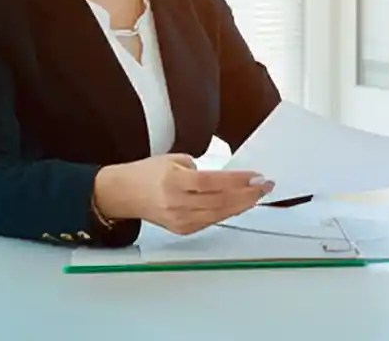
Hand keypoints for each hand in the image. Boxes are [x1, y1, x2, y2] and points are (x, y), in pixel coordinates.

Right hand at [94, 154, 274, 234]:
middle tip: (266, 186)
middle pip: (219, 201)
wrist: (122, 194)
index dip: (238, 181)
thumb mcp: (173, 159)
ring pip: (219, 214)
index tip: (257, 177)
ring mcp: (179, 220)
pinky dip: (228, 213)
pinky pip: (211, 222)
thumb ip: (201, 170)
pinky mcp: (182, 230)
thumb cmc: (147, 173)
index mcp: (174, 181)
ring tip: (258, 195)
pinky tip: (240, 205)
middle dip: (247, 194)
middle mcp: (177, 203)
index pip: (213, 183)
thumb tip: (227, 180)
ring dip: (242, 205)